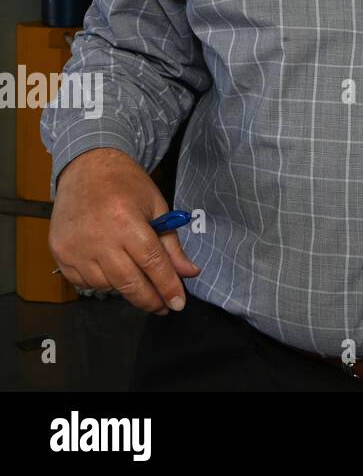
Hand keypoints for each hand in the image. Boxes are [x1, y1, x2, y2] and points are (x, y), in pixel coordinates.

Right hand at [48, 147, 200, 314]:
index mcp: (126, 222)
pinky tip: (115, 274)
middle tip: (164, 306)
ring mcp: (75, 249)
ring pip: (106, 286)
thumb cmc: (127, 184)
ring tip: (141, 283)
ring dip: (127, 290)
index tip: (178, 303)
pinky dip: (103, 283)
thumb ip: (171, 243)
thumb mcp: (157, 207)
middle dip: (150, 299)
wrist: (87, 169)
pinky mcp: (60, 255)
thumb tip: (188, 272)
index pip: (152, 263)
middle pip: (128, 282)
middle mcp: (98, 239)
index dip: (167, 286)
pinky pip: (84, 282)